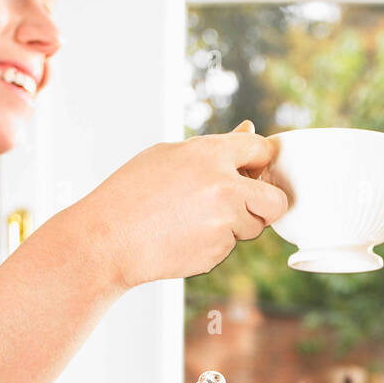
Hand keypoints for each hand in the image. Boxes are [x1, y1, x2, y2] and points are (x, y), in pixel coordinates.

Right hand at [54, 120, 289, 290]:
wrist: (108, 239)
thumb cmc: (132, 194)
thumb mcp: (169, 156)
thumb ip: (215, 148)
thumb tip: (249, 131)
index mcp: (210, 153)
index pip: (262, 149)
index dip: (262, 162)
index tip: (256, 171)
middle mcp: (223, 186)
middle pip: (275, 200)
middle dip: (267, 206)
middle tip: (244, 207)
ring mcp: (223, 222)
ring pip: (252, 227)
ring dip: (234, 227)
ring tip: (192, 221)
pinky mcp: (217, 251)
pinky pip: (228, 247)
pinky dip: (213, 245)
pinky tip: (182, 238)